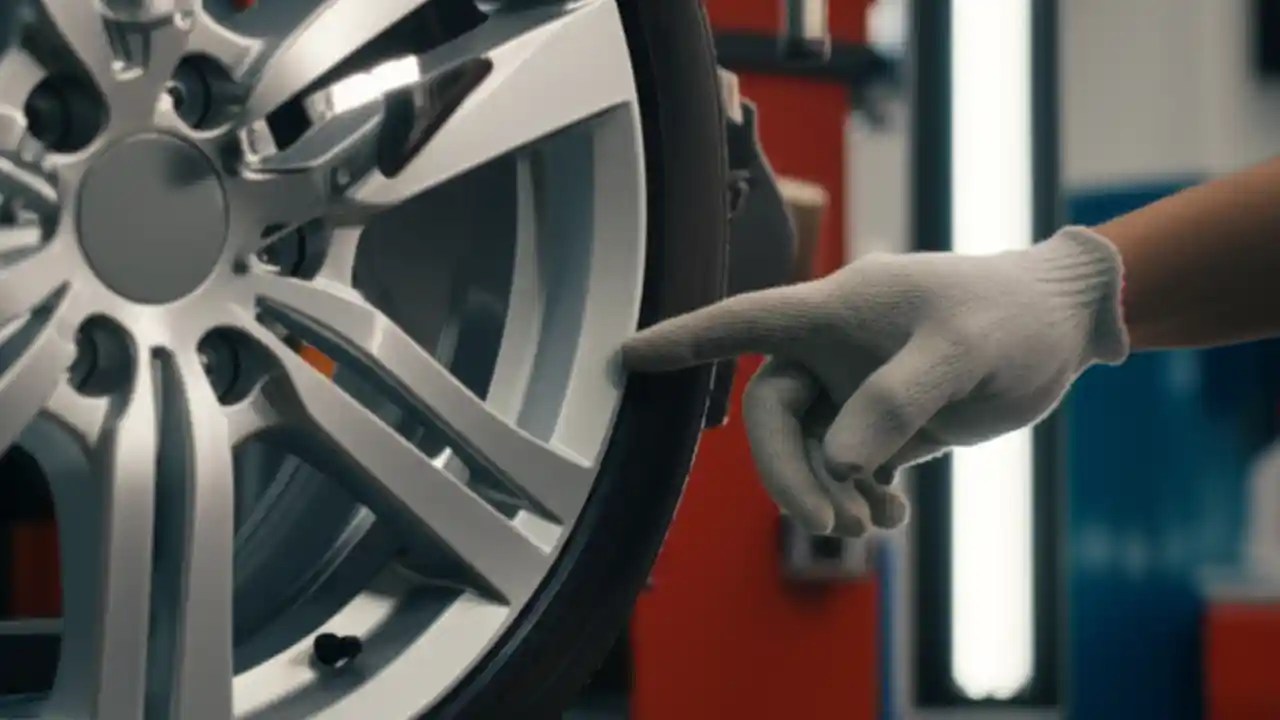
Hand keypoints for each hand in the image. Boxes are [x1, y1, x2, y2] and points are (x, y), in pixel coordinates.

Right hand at [623, 227, 1127, 535]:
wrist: (1058, 328)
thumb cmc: (1010, 317)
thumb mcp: (963, 351)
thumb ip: (899, 398)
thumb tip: (838, 458)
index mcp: (835, 311)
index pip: (743, 324)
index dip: (684, 341)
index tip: (628, 357)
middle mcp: (833, 351)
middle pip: (774, 417)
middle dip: (790, 474)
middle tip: (833, 524)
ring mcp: (856, 389)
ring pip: (809, 452)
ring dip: (829, 495)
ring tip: (874, 526)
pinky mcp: (884, 423)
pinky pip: (848, 470)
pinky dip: (860, 499)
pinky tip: (891, 519)